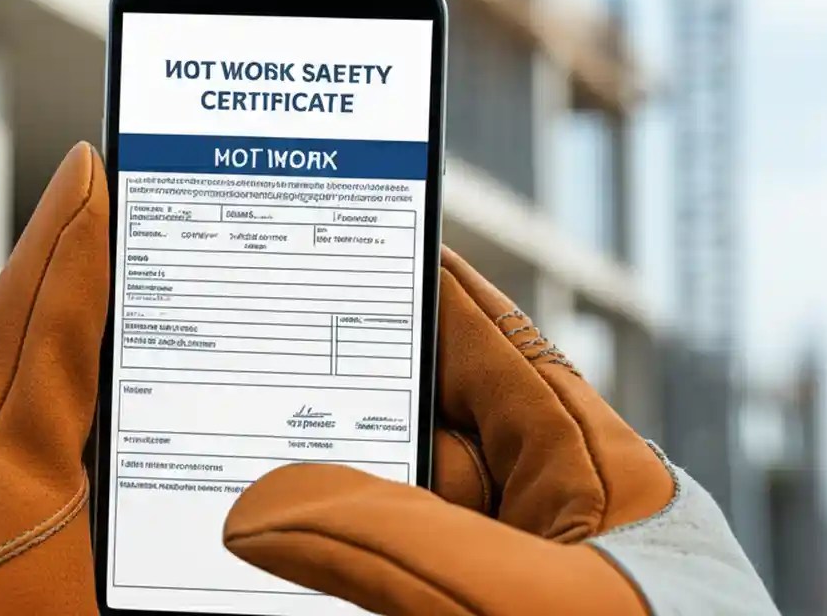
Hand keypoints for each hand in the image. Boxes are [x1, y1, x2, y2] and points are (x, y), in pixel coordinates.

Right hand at [223, 248, 777, 614]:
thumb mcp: (534, 609)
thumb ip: (403, 543)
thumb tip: (264, 505)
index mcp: (595, 476)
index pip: (502, 355)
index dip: (429, 296)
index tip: (357, 248)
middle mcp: (544, 524)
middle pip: (423, 438)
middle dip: (337, 410)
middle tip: (244, 376)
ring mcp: (500, 586)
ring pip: (388, 521)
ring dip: (314, 506)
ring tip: (230, 479)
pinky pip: (375, 583)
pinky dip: (317, 574)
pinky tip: (259, 562)